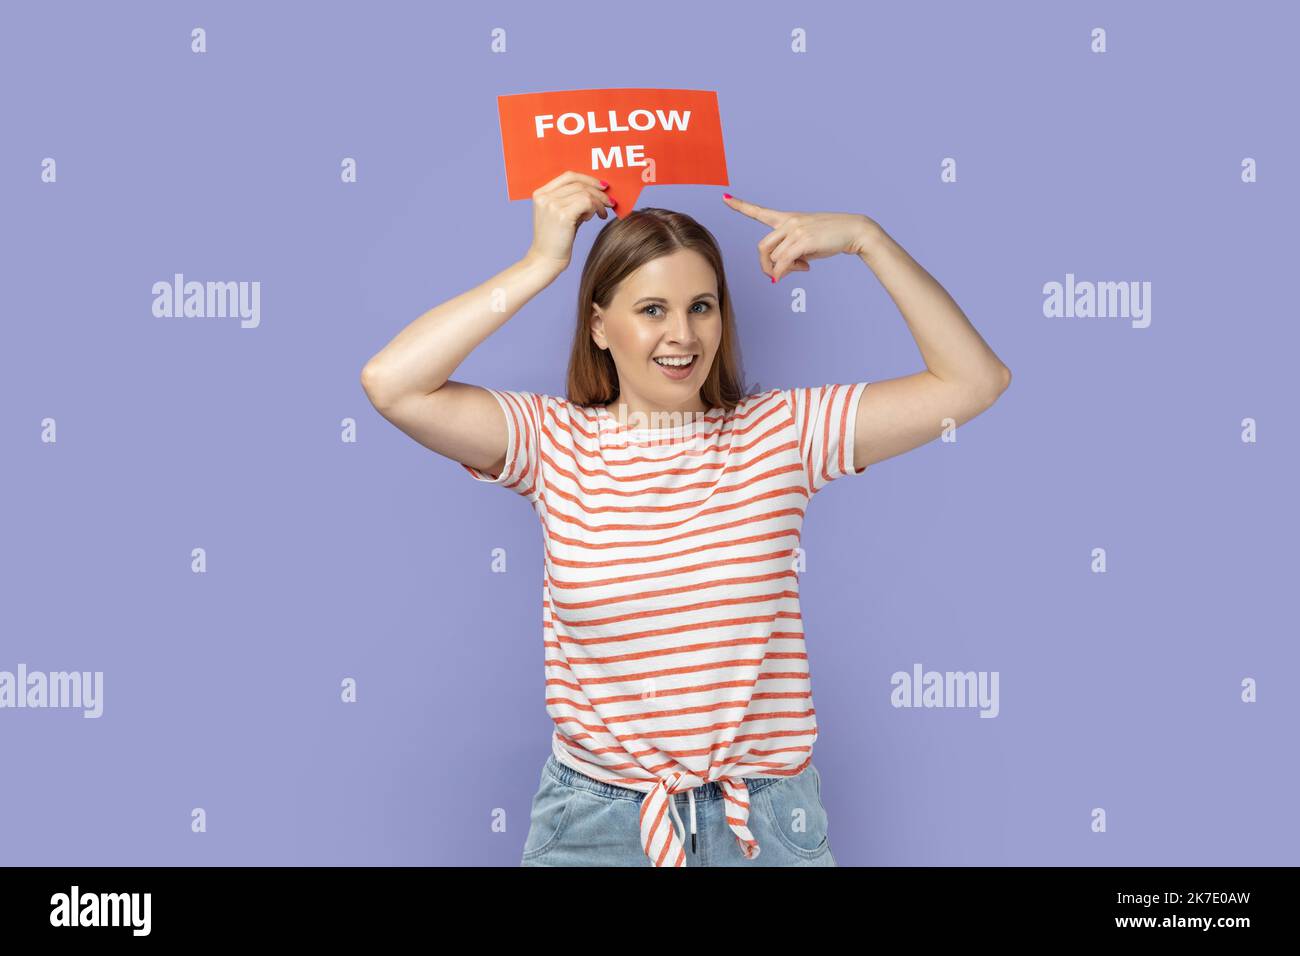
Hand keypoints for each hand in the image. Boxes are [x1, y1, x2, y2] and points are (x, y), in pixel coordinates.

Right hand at [524, 171, 615, 271]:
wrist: (546, 261)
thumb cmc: (556, 240)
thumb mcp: (561, 214)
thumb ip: (572, 200)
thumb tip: (597, 191)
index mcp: (540, 194)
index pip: (568, 176)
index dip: (588, 178)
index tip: (602, 186)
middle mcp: (544, 197)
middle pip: (578, 183)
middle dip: (598, 191)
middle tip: (610, 202)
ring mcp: (552, 205)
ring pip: (585, 193)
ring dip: (598, 203)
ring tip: (601, 214)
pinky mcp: (562, 215)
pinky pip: (587, 202)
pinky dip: (595, 208)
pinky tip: (594, 218)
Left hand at [722, 194, 877, 281]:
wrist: (853, 231)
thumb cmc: (829, 237)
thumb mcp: (806, 244)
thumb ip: (789, 253)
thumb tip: (777, 272)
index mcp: (787, 218)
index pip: (759, 211)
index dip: (741, 206)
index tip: (724, 198)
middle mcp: (789, 221)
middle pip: (762, 247)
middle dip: (766, 264)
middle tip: (778, 274)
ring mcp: (795, 230)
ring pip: (774, 257)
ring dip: (783, 269)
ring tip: (802, 267)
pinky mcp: (803, 240)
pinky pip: (784, 263)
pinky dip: (785, 272)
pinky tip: (803, 270)